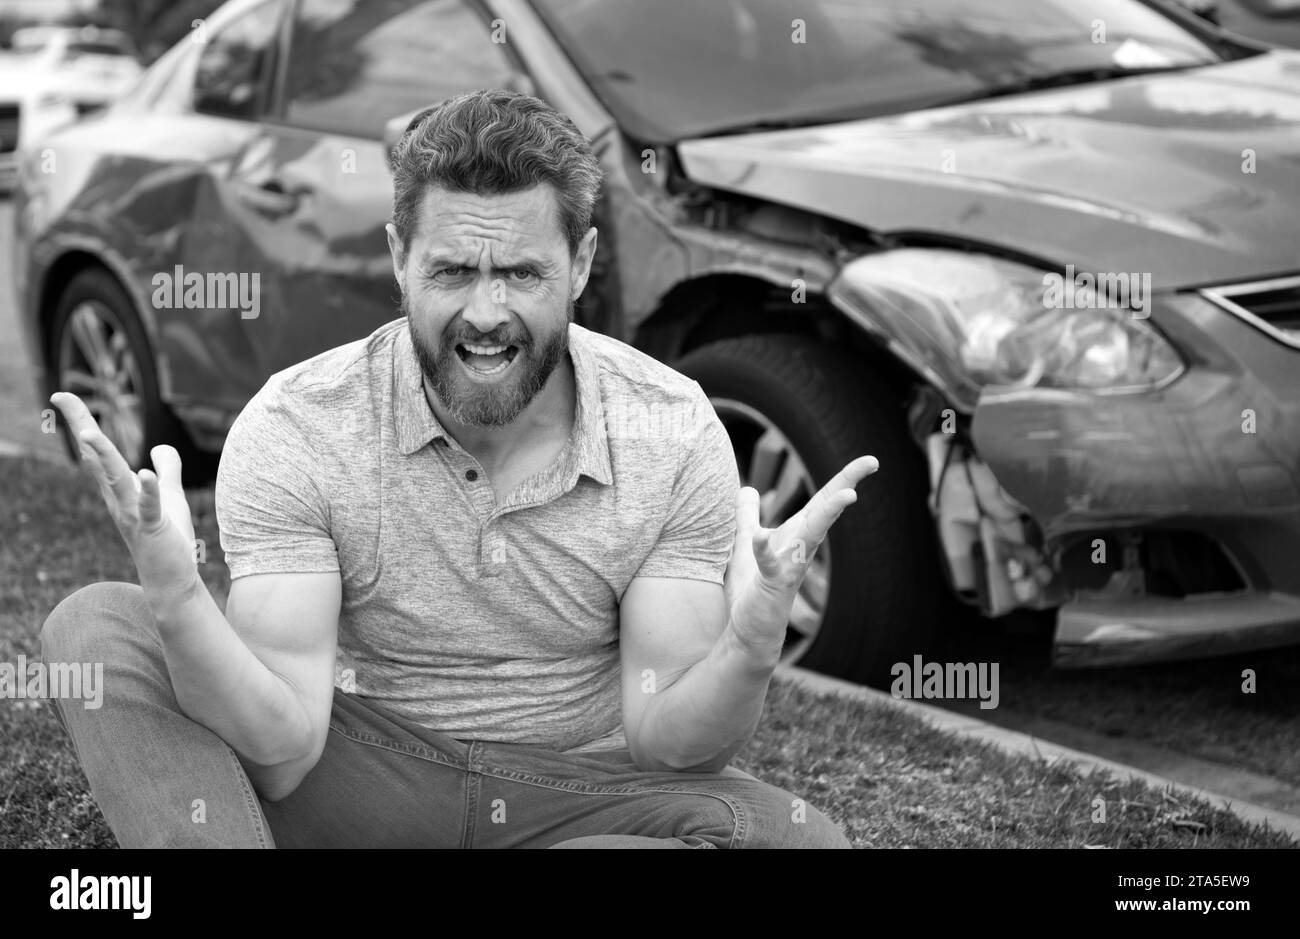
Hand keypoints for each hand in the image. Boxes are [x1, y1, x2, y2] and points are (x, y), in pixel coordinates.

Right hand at [50, 392, 199, 609]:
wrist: (171, 577)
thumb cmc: (167, 536)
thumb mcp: (170, 495)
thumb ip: (166, 470)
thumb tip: (159, 448)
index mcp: (119, 487)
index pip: (96, 450)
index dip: (81, 421)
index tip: (62, 395)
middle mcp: (118, 498)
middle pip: (96, 458)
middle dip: (82, 427)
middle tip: (62, 398)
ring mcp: (132, 513)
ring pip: (114, 479)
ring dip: (102, 457)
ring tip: (88, 433)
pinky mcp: (152, 528)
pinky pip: (147, 506)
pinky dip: (146, 489)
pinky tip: (143, 472)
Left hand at [723, 455, 878, 659]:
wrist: (748, 632)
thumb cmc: (751, 589)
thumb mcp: (746, 543)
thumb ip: (746, 516)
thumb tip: (746, 489)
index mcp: (796, 534)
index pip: (822, 501)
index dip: (845, 478)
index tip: (871, 461)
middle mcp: (800, 547)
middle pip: (825, 510)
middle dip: (846, 484)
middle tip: (872, 462)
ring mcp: (790, 566)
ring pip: (811, 536)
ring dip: (826, 516)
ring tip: (847, 495)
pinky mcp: (772, 584)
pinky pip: (769, 563)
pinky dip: (764, 549)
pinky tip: (760, 536)